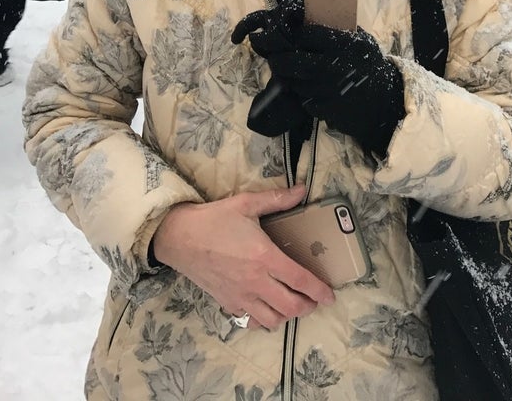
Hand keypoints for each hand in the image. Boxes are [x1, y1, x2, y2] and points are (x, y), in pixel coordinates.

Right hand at [152, 186, 334, 330]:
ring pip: (273, 319)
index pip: (300, 280)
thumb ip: (277, 199)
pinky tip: (267, 309)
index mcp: (264, 257)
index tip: (331, 296)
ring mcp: (241, 296)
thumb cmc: (215, 219)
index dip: (319, 290)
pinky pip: (251, 321)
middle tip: (314, 299)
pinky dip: (264, 320)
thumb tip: (302, 190)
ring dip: (287, 315)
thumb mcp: (247, 203)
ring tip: (292, 303)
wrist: (181, 238)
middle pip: (291, 306)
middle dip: (308, 306)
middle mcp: (255, 282)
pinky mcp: (228, 303)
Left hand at [236, 13, 404, 156]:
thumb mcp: (360, 39)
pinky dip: (303, 95)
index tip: (290, 36)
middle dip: (278, 59)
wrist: (385, 101)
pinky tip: (312, 90)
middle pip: (290, 61)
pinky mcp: (326, 109)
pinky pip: (303, 100)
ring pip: (293, 82)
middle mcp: (333, 66)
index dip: (294, 35)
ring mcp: (328, 90)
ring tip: (295, 74)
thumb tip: (306, 15)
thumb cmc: (369, 64)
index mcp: (343, 44)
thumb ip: (337, 29)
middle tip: (276, 58)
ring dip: (290, 78)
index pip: (305, 34)